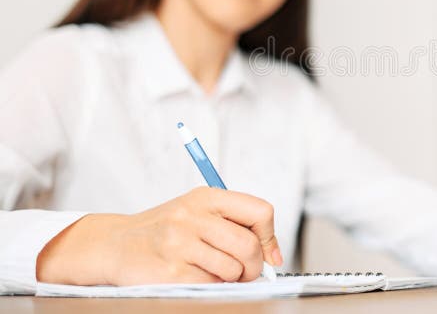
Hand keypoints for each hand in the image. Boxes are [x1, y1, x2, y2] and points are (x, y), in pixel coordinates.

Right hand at [36, 187, 282, 284]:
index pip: (260, 211)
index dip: (270, 236)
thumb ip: (235, 224)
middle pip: (248, 245)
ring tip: (216, 273)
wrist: (116, 244)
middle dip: (253, 266)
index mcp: (206, 197)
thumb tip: (273, 256)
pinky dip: (210, 287)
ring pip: (232, 269)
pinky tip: (196, 278)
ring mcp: (179, 244)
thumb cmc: (165, 230)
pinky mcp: (169, 272)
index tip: (269, 254)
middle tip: (245, 273)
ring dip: (231, 278)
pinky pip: (210, 285)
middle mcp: (192, 216)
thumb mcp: (198, 212)